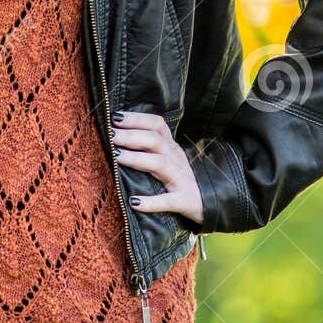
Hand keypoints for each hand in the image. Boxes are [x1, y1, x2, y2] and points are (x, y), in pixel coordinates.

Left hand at [111, 111, 203, 226]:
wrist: (212, 205)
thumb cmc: (180, 181)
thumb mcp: (168, 160)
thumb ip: (148, 148)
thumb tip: (115, 136)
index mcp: (172, 148)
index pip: (156, 125)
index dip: (136, 119)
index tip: (114, 117)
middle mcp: (177, 159)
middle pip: (155, 140)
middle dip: (131, 135)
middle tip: (110, 135)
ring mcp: (182, 180)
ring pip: (160, 163)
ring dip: (136, 158)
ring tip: (116, 156)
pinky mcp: (185, 202)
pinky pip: (168, 201)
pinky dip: (151, 202)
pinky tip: (134, 202)